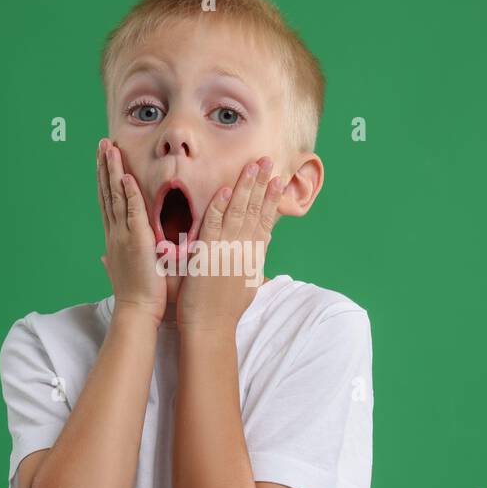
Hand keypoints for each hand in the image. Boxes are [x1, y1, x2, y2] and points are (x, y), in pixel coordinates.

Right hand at [97, 137, 165, 324]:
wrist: (138, 311)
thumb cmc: (137, 295)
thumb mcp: (124, 273)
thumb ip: (113, 261)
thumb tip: (102, 258)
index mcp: (114, 238)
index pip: (107, 202)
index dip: (104, 180)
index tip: (102, 160)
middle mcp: (115, 233)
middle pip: (106, 193)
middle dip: (103, 167)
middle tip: (101, 144)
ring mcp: (124, 235)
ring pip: (115, 196)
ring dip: (112, 171)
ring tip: (109, 149)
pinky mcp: (137, 240)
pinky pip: (131, 211)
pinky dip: (127, 193)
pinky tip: (125, 175)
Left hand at [176, 156, 283, 333]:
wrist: (211, 326)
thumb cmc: (224, 309)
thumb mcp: (247, 283)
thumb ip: (253, 262)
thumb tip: (260, 249)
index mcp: (253, 255)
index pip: (265, 220)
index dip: (271, 199)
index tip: (278, 180)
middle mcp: (244, 249)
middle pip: (255, 210)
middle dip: (262, 184)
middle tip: (268, 160)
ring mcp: (227, 250)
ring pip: (238, 212)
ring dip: (245, 187)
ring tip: (253, 166)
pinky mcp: (208, 253)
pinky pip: (213, 224)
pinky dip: (219, 207)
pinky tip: (224, 190)